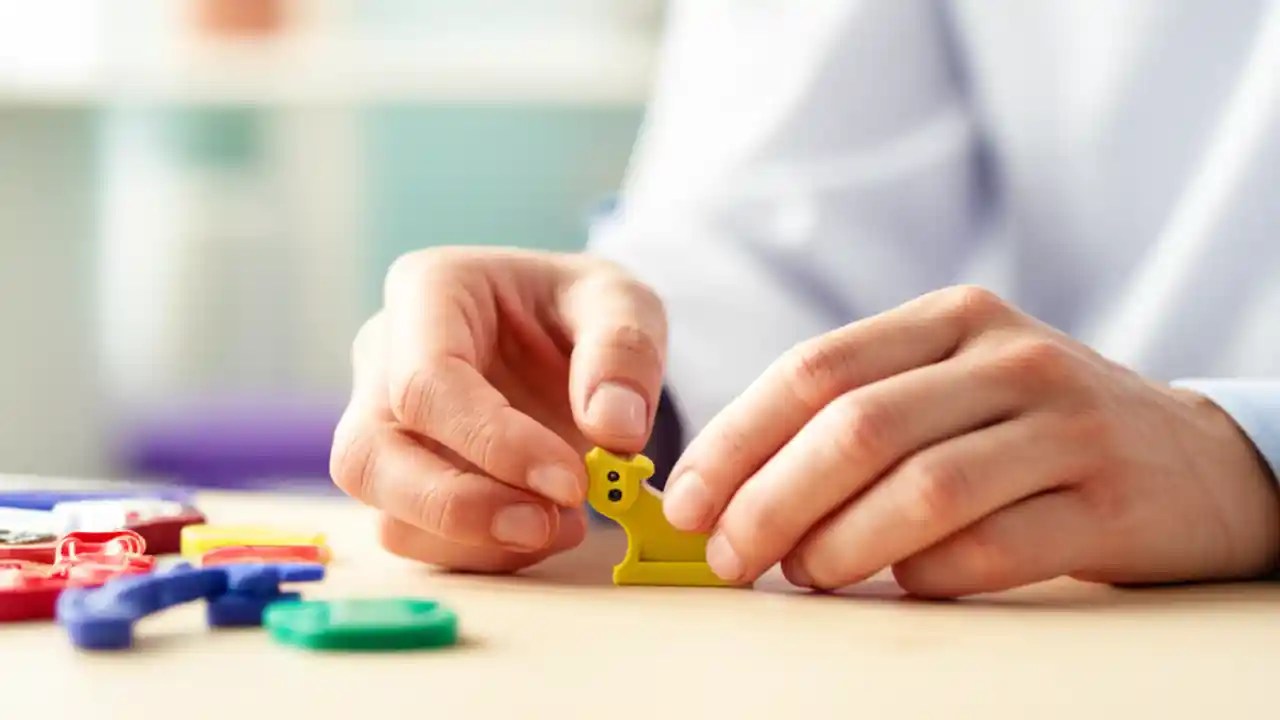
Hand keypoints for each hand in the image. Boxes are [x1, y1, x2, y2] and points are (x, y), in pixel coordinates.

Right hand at [331, 247, 666, 571]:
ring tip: (561, 525)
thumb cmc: (585, 311)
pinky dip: (480, 554)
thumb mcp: (624, 301)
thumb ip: (625, 351)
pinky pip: (415, 539)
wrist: (576, 341)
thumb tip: (614, 430)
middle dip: (460, 508)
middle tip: (548, 525)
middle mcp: (384, 359)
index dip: (493, 442)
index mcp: (428, 292)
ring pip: (384, 511)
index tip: (571, 481)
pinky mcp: (402, 481)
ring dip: (474, 540)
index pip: (426, 380)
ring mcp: (382, 425)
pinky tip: (542, 532)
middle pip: (370, 455)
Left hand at [663, 286, 1279, 596]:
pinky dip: (927, 576)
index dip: (736, 440)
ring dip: (841, 545)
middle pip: (857, 428)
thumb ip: (857, 414)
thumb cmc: (1033, 429)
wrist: (1193, 458)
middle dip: (771, 501)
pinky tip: (902, 584)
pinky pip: (992, 549)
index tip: (686, 502)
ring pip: (922, 489)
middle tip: (729, 557)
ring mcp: (1064, 426)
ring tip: (803, 575)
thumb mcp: (953, 385)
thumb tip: (731, 488)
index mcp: (950, 320)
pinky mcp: (1108, 503)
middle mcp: (1008, 359)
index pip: (814, 369)